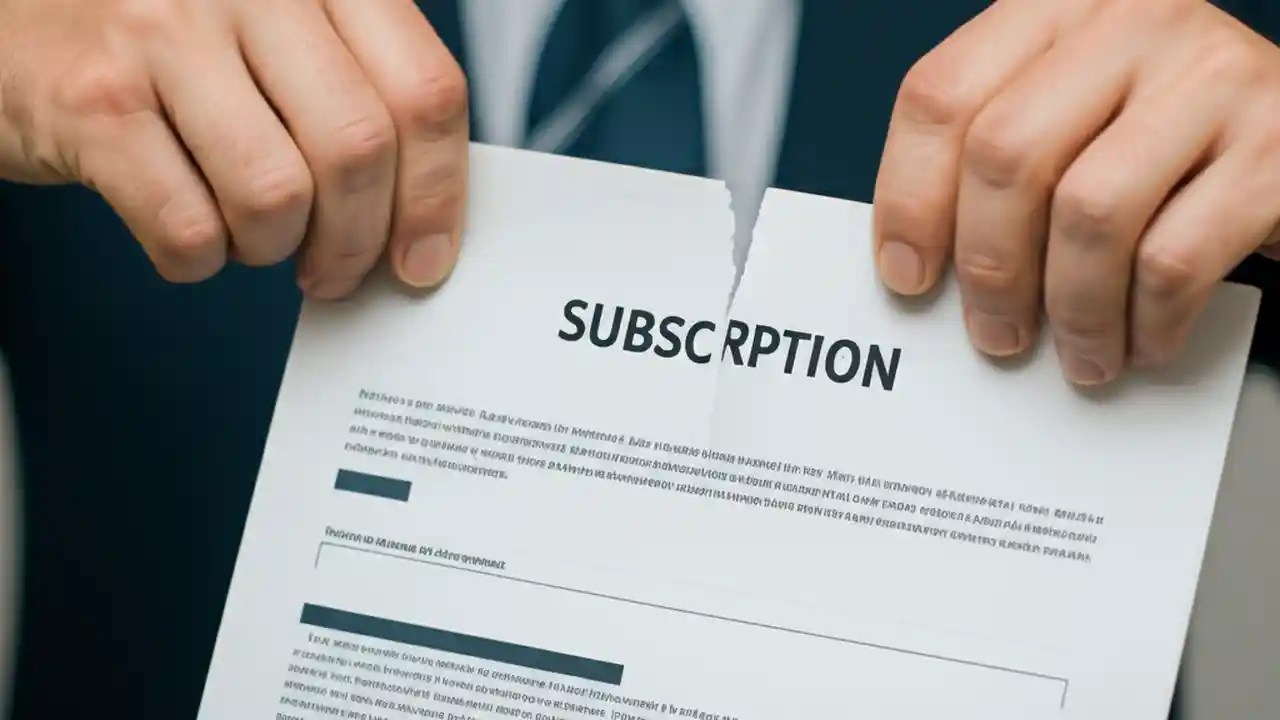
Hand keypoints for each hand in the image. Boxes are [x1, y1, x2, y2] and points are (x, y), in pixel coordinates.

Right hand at [0, 0, 468, 297]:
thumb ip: (358, 92)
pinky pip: (188, 229)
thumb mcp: (281, 32)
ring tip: (249, 232)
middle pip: (358, 148)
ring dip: (272, 247)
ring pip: (277, 196)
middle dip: (357, 240)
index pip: (425, 90)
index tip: (426, 256)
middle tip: (335, 270)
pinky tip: (188, 228)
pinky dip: (198, 259)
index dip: (439, 194)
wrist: (19, 18)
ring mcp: (163, 34)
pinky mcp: (93, 101)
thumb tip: (427, 216)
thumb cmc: (166, 39)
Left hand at [874, 0, 1279, 384]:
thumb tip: (920, 262)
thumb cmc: (1163, 137)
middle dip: (989, 269)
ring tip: (1079, 352)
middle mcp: (1132, 18)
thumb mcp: (1071, 113)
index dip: (908, 198)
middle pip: (1006, 154)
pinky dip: (1146, 322)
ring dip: (1073, 311)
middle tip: (996, 332)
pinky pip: (1174, 260)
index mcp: (1056, 7)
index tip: (906, 274)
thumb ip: (1000, 156)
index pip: (942, 95)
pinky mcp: (1276, 142)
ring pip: (1089, 214)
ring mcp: (1210, 72)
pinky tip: (1143, 338)